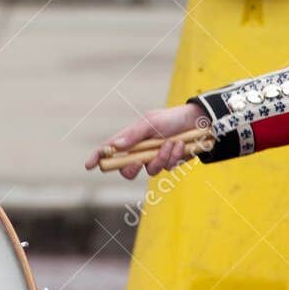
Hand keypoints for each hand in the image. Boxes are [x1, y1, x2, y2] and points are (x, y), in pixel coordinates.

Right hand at [86, 102, 209, 178]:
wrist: (199, 122)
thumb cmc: (172, 118)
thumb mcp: (152, 122)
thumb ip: (134, 135)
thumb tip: (115, 146)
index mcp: (132, 137)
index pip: (110, 149)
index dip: (98, 157)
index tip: (89, 165)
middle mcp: (140, 150)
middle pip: (126, 170)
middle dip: (132, 168)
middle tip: (140, 161)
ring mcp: (155, 158)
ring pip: (150, 171)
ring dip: (162, 157)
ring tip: (173, 142)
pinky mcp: (169, 163)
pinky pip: (167, 168)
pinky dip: (174, 157)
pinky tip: (181, 145)